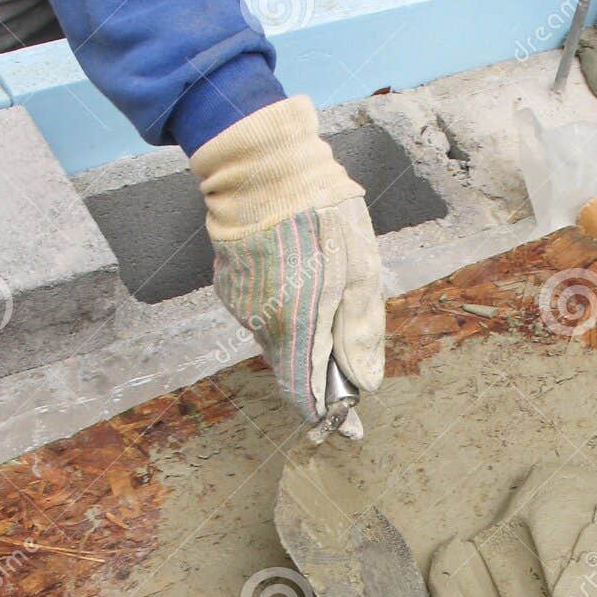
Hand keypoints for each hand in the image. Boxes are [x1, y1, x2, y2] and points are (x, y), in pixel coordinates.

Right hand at [193, 97, 384, 437]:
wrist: (263, 166)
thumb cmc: (320, 213)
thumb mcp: (361, 270)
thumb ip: (362, 331)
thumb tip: (366, 383)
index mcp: (297, 327)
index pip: (306, 393)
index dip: (327, 416)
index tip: (348, 430)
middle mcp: (262, 324)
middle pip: (294, 365)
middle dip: (322, 367)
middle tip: (350, 345)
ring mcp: (242, 304)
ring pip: (279, 337)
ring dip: (304, 329)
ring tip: (327, 287)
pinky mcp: (230, 284)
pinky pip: (264, 309)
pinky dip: (286, 303)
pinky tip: (301, 271)